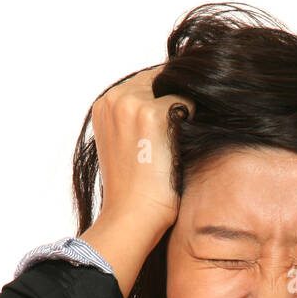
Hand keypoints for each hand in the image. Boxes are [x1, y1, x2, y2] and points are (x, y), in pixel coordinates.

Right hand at [79, 66, 194, 295]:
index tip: (177, 121)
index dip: (166, 98)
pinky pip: (186, 104)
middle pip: (161, 80)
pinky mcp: (150, 114)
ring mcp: (130, 103)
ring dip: (184, 114)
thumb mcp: (126, 146)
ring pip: (174, 91)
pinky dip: (192, 124)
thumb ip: (138, 120)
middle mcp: (113, 98)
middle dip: (176, 101)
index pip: (147, 82)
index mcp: (104, 105)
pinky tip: (181, 150)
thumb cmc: (134, 192)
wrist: (132, 217)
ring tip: (178, 147)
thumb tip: (175, 105)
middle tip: (181, 135)